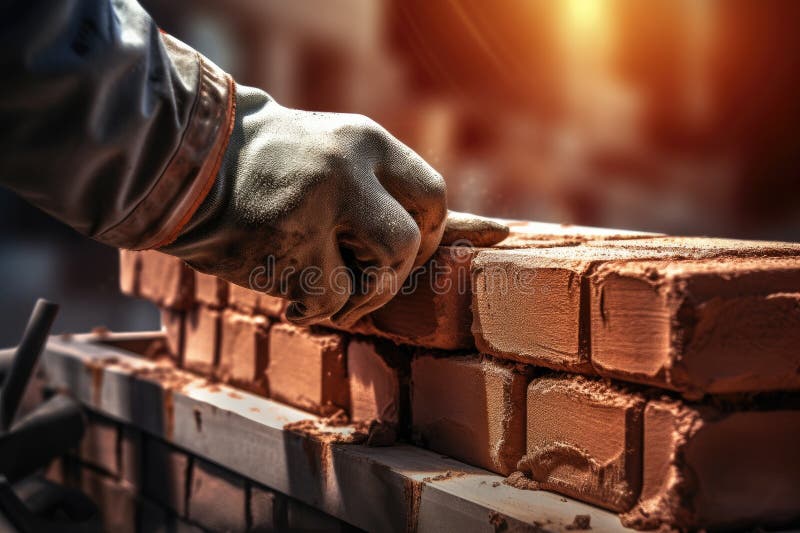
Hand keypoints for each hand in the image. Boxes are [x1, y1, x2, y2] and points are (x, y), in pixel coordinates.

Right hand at [164, 85, 447, 325]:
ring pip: (373, 282)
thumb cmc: (269, 167)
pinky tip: (286, 297)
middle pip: (410, 243)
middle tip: (362, 275)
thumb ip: (390, 193)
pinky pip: (327, 304)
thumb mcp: (334, 156)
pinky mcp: (286, 248)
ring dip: (348, 297)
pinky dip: (310, 311)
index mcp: (365, 142)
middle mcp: (348, 170)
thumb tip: (497, 234)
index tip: (405, 250)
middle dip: (392, 273)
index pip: (433, 196)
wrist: (185, 161)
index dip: (429, 234)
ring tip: (310, 278)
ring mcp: (317, 209)